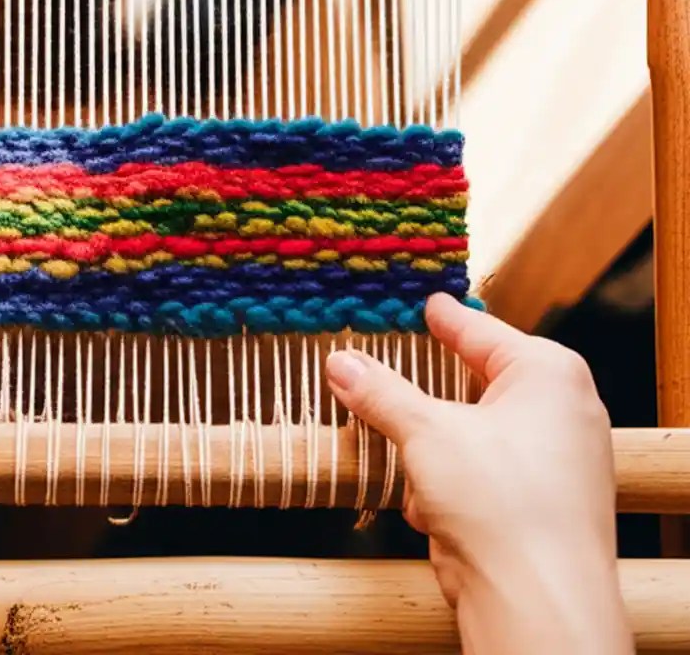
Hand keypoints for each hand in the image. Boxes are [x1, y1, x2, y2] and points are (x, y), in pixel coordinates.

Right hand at [326, 293, 632, 654]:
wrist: (534, 596)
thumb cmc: (503, 502)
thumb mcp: (425, 432)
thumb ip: (379, 392)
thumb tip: (340, 362)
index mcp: (548, 374)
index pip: (481, 331)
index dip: (443, 318)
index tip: (423, 303)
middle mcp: (560, 411)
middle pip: (471, 385)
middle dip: (423, 401)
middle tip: (376, 382)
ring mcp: (551, 460)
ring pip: (467, 435)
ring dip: (428, 452)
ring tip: (411, 468)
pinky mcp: (534, 502)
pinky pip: (475, 475)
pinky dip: (446, 487)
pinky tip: (433, 507)